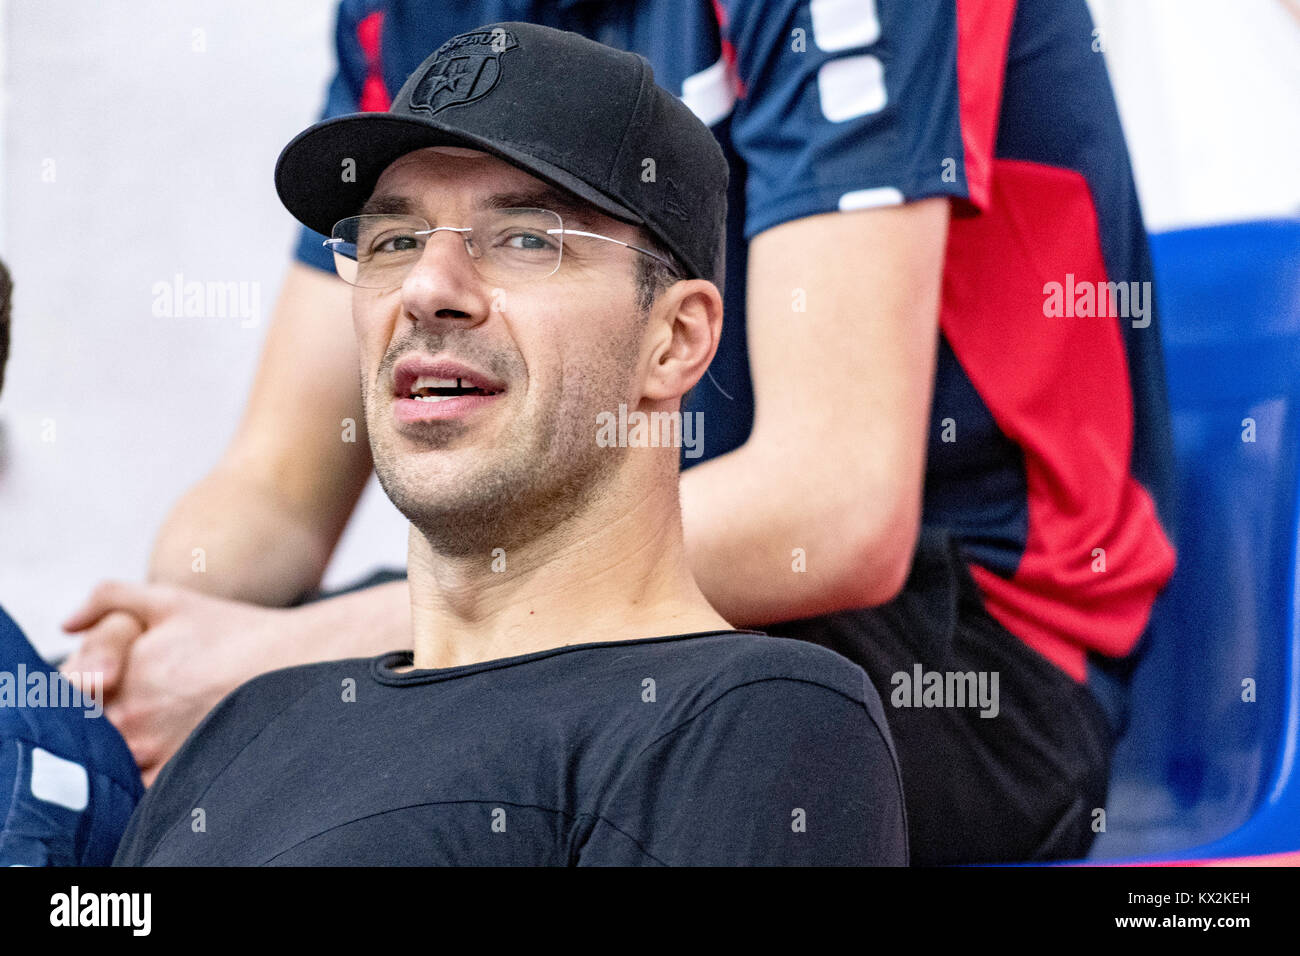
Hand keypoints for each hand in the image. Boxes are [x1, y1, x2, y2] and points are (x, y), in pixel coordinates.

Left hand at [60, 581, 292, 785]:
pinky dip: (145, 777)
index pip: (70, 697)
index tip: (113, 683)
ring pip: (114, 763)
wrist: (294, 661)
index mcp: (114, 677)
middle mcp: (128, 719)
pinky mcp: (181, 772)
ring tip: (165, 725)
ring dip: (125, 751)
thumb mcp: (169, 600)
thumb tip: (67, 624)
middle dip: (109, 720)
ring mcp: (154, 751)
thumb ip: (109, 598)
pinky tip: (173, 749)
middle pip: (90, 734)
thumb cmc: (232, 631)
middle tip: (151, 703)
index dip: (87, 691)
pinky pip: (143, 789)